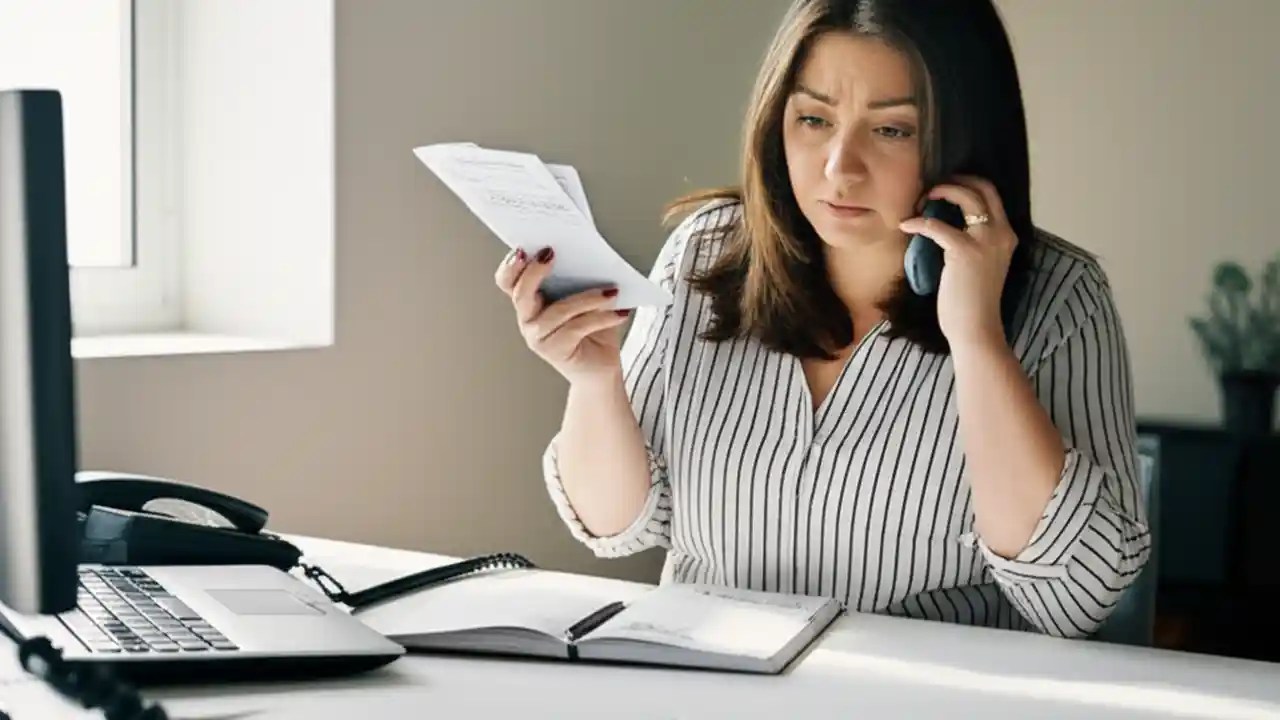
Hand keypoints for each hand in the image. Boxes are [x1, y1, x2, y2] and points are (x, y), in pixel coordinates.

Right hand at [494, 246, 631, 384]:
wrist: (600, 368)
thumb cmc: (593, 329)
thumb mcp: (586, 297)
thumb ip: (580, 277)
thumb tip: (590, 253)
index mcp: (530, 301)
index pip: (507, 281)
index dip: (511, 265)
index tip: (525, 248)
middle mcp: (528, 319)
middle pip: (520, 293)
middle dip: (534, 271)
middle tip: (552, 254)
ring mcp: (538, 337)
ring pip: (558, 311)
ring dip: (587, 298)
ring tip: (612, 291)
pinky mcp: (556, 351)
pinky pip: (577, 328)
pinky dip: (602, 317)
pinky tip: (620, 313)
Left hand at [898, 175, 1017, 348]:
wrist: (976, 328)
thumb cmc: (972, 302)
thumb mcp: (981, 266)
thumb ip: (973, 244)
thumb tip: (946, 227)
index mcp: (1006, 236)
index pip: (992, 196)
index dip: (969, 184)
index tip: (946, 188)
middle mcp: (1001, 233)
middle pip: (983, 187)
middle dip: (957, 180)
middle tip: (932, 188)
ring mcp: (985, 240)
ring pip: (967, 196)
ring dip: (941, 191)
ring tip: (920, 201)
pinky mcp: (964, 251)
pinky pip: (937, 225)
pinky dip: (919, 222)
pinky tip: (906, 226)